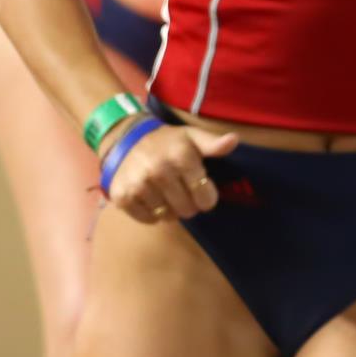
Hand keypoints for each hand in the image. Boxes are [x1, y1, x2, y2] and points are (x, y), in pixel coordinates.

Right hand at [105, 124, 238, 222]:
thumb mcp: (192, 137)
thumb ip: (213, 143)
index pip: (204, 194)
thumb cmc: (167, 142)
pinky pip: (148, 219)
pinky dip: (153, 215)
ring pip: (167, 216)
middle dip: (190, 204)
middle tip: (184, 192)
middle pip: (187, 209)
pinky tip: (153, 199)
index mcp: (180, 156)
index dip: (207, 197)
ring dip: (171, 210)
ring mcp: (138, 185)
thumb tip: (233, 141)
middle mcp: (158, 170)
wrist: (127, 140)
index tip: (203, 191)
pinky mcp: (122, 197)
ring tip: (168, 194)